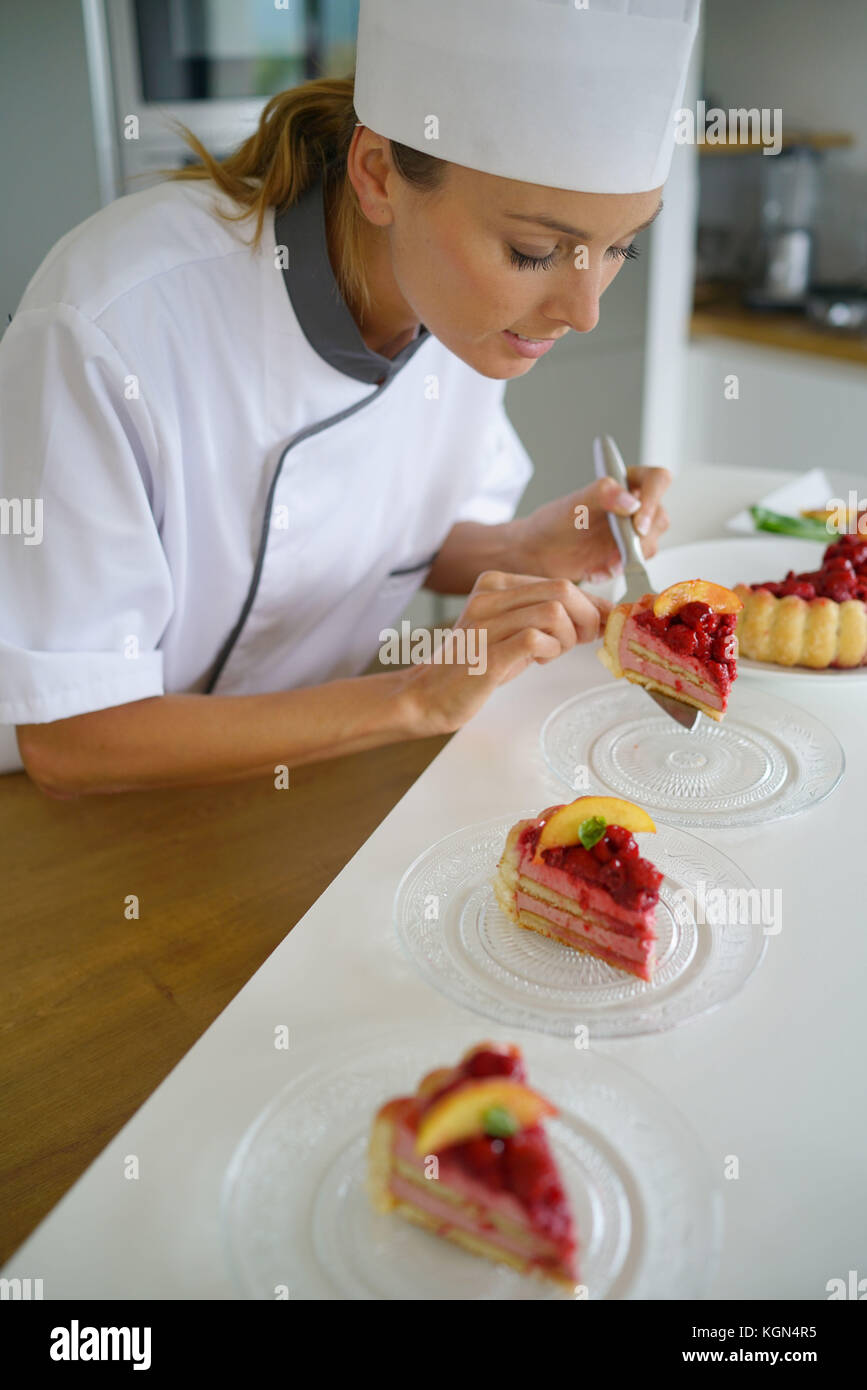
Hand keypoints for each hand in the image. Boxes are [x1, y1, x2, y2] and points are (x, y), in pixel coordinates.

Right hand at [400, 570, 610, 735]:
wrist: (428, 695)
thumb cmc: (473, 666)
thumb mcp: (511, 631)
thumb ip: (545, 618)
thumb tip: (597, 616)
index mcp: (496, 583)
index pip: (559, 582)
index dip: (593, 603)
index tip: (607, 622)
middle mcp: (489, 595)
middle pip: (562, 589)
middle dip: (587, 617)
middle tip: (584, 641)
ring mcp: (486, 622)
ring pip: (554, 611)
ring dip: (567, 637)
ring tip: (551, 653)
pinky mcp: (487, 651)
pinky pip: (536, 639)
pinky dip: (550, 651)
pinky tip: (538, 661)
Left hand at [514, 467, 671, 582]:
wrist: (542, 551)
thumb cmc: (556, 521)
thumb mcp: (576, 503)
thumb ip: (602, 493)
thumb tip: (631, 503)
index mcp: (627, 482)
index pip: (657, 480)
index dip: (652, 500)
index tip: (636, 524)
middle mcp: (636, 506)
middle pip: (660, 517)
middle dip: (641, 537)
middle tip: (618, 550)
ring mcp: (634, 533)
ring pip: (652, 544)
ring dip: (630, 557)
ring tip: (602, 562)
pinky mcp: (628, 556)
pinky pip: (636, 566)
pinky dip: (616, 571)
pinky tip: (594, 570)